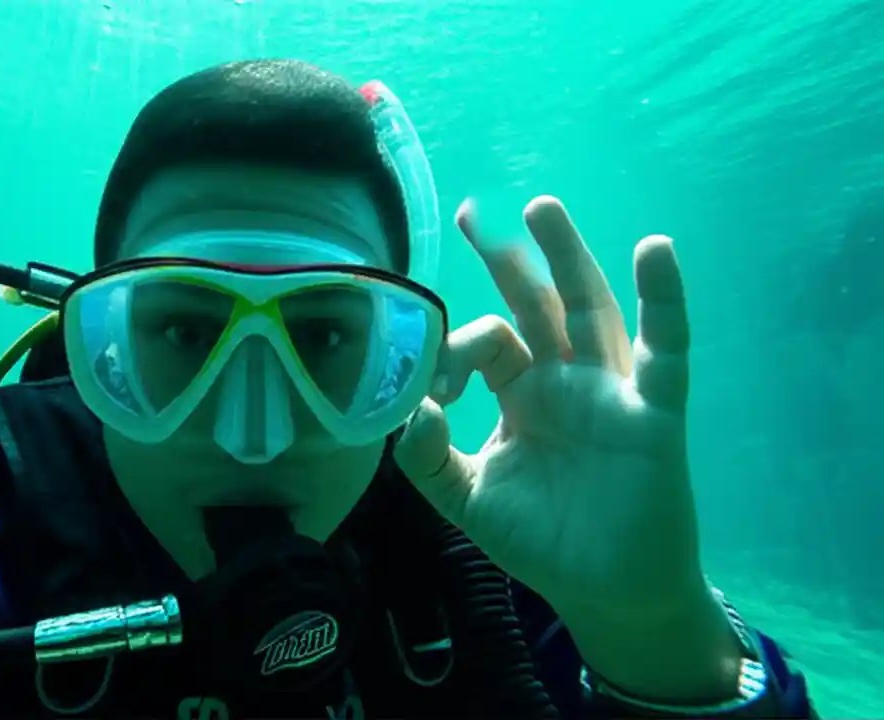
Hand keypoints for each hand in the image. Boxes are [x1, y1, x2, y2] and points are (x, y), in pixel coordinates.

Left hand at [396, 195, 705, 623]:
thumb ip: (428, 457)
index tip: (434, 386)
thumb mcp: (468, 497)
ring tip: (541, 208)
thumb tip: (403, 406)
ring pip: (590, 310)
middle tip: (472, 213)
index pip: (488, 341)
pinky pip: (666, 351)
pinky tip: (655, 251)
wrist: (605, 591)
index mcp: (523, 392)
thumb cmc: (541, 539)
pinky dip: (665, 301)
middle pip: (536, 303)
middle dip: (507, 258)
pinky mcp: (653, 413)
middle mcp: (565, 379)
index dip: (454, 350)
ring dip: (568, 257)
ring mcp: (611, 390)